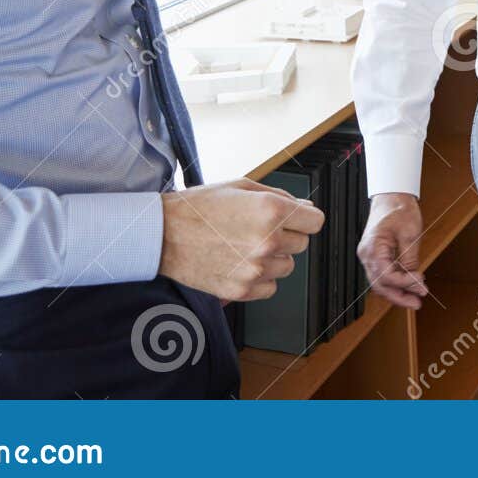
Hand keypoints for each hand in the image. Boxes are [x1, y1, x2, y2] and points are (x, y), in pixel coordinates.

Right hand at [158, 179, 324, 301]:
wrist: (162, 234)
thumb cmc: (198, 207)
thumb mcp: (242, 186)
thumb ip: (281, 197)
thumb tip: (306, 208)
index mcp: (270, 211)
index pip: (316, 222)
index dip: (305, 219)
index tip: (297, 220)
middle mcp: (267, 241)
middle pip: (301, 244)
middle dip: (286, 236)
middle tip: (259, 230)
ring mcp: (255, 268)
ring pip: (287, 267)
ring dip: (273, 258)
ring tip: (245, 246)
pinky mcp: (241, 290)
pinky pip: (270, 287)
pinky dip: (260, 278)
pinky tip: (240, 263)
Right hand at [357, 192, 427, 309]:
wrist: (391, 195)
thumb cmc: (399, 208)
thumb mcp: (410, 233)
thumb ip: (410, 259)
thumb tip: (414, 280)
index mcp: (373, 248)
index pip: (386, 276)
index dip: (404, 284)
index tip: (421, 285)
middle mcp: (367, 254)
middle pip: (380, 285)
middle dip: (399, 296)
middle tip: (416, 303)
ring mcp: (369, 255)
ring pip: (380, 282)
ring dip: (397, 292)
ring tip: (414, 298)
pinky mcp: (375, 255)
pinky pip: (383, 274)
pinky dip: (395, 282)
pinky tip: (409, 285)